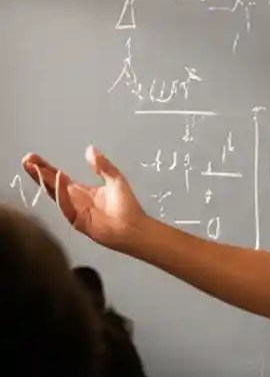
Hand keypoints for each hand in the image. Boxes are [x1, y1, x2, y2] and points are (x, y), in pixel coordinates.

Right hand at [22, 146, 147, 250]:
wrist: (134, 227)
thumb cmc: (126, 206)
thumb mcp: (115, 179)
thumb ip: (103, 166)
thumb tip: (90, 149)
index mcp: (80, 191)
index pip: (57, 177)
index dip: (45, 168)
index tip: (33, 157)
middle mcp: (74, 200)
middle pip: (50, 184)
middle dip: (37, 172)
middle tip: (26, 160)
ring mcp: (74, 211)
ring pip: (54, 194)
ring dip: (45, 180)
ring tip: (36, 166)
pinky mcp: (77, 220)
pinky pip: (65, 205)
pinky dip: (61, 191)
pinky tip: (59, 177)